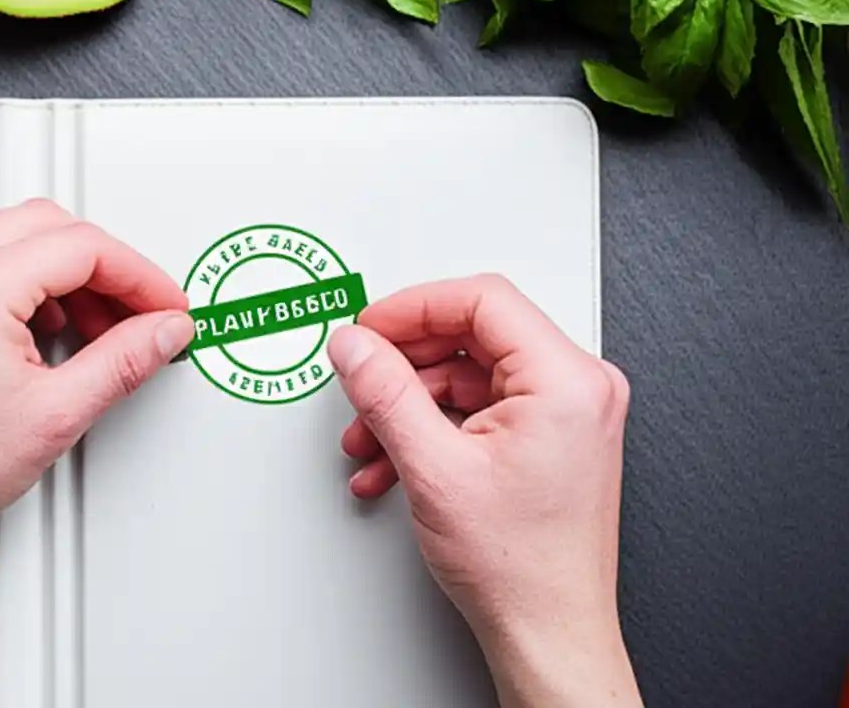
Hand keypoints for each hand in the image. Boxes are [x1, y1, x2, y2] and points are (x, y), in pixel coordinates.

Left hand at [0, 199, 193, 547]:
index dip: (140, 275)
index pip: (82, 247)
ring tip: (92, 328)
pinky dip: (20, 283)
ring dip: (62, 272)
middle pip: (48, 225)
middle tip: (137, 312)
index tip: (163, 305)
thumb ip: (124, 360)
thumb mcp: (57, 414)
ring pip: (10, 236)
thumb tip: (162, 331)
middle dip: (105, 266)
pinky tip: (41, 330)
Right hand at [327, 274, 640, 707]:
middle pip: (471, 336)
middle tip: (360, 380)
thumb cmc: (522, 568)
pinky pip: (477, 410)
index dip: (413, 307)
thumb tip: (355, 346)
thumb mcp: (434, 468)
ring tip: (370, 441)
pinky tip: (393, 462)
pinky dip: (430, 429)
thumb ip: (385, 393)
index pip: (482, 300)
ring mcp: (564, 415)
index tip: (369, 329)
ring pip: (466, 378)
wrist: (548, 633)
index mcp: (566, 380)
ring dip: (408, 406)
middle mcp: (577, 389)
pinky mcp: (547, 439)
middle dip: (403, 366)